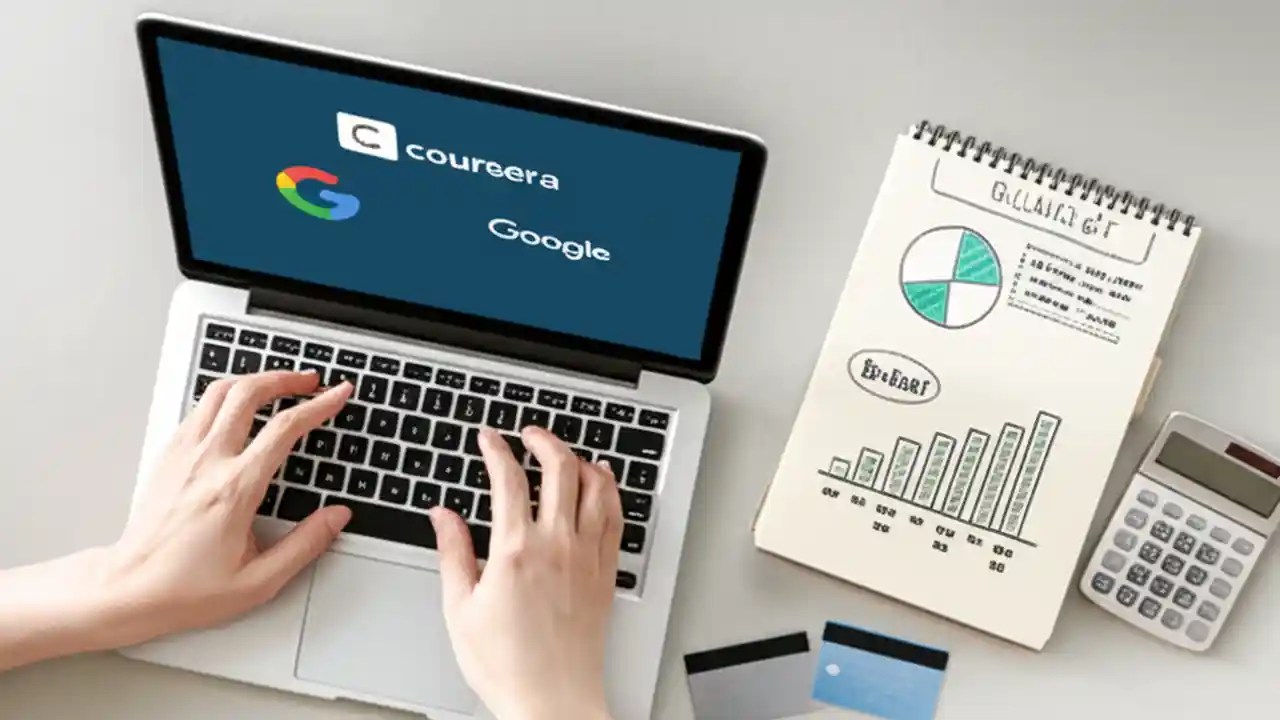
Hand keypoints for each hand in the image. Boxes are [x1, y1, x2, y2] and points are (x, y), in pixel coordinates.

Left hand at [95, 371, 353, 647]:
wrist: (131, 589)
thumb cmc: (188, 589)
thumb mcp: (259, 581)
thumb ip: (305, 545)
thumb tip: (337, 517)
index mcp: (235, 489)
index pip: (285, 428)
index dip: (319, 405)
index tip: (338, 394)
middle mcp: (207, 463)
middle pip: (249, 393)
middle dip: (286, 379)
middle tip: (311, 380)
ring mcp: (183, 455)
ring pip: (219, 392)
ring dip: (254, 379)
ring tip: (276, 383)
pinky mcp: (168, 456)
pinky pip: (199, 409)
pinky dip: (225, 396)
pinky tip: (238, 406)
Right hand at [431, 426, 621, 719]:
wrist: (552, 701)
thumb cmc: (506, 665)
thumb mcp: (460, 608)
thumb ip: (453, 552)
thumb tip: (442, 516)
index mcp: (515, 551)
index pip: (508, 479)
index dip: (496, 449)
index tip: (488, 438)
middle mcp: (557, 546)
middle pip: (559, 469)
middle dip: (542, 440)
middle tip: (528, 434)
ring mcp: (586, 557)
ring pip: (594, 487)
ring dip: (579, 459)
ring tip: (564, 452)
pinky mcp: (605, 573)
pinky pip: (615, 517)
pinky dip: (609, 490)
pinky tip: (602, 482)